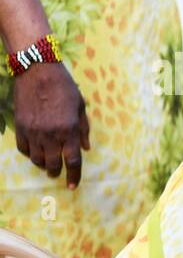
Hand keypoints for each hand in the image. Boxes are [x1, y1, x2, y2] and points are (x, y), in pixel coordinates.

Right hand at [12, 61, 89, 186]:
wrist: (38, 71)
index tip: (73, 186)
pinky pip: (23, 149)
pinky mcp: (20, 127)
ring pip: (36, 160)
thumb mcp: (81, 107)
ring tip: (46, 163)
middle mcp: (51, 135)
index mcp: (69, 130)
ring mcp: (33, 132)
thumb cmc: (64, 87)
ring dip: (42, 164)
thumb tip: (86, 148)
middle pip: (53, 165)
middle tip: (57, 172)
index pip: (73, 161)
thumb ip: (83, 130)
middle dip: (56, 172)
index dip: (74, 176)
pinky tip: (34, 152)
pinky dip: (29, 154)